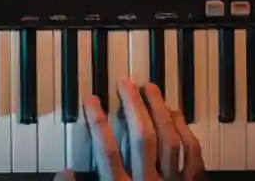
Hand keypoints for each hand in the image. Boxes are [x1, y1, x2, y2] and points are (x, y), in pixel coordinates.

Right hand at [54, 79, 206, 180]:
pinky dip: (186, 134)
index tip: (91, 99)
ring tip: (151, 89)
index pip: (107, 151)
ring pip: (170, 142)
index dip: (98, 122)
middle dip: (133, 106)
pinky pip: (193, 157)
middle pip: (142, 139)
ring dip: (160, 111)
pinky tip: (177, 116)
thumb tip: (62, 174)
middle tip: (125, 82)